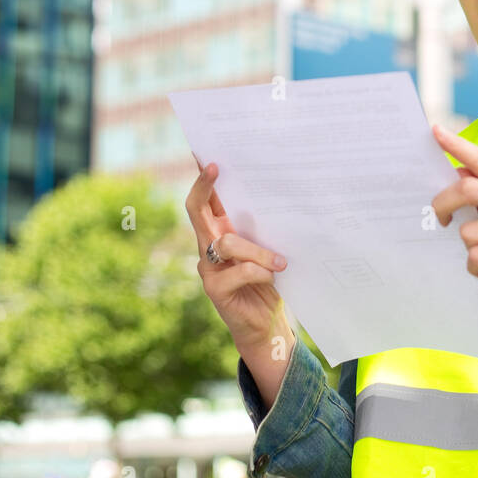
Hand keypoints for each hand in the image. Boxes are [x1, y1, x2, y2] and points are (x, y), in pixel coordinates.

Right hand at [185, 158, 292, 352]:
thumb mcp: (267, 247)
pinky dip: (261, 271)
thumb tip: (272, 192)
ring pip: (227, 243)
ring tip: (281, 261)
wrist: (267, 324)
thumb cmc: (270, 280)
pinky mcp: (215, 290)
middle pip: (196, 210)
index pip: (206, 200)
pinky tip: (276, 275)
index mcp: (221, 231)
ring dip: (257, 251)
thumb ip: (261, 227)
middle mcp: (209, 246)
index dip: (203, 177)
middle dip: (204, 186)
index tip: (205, 152)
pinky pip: (239, 271)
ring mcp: (208, 268)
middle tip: (215, 166)